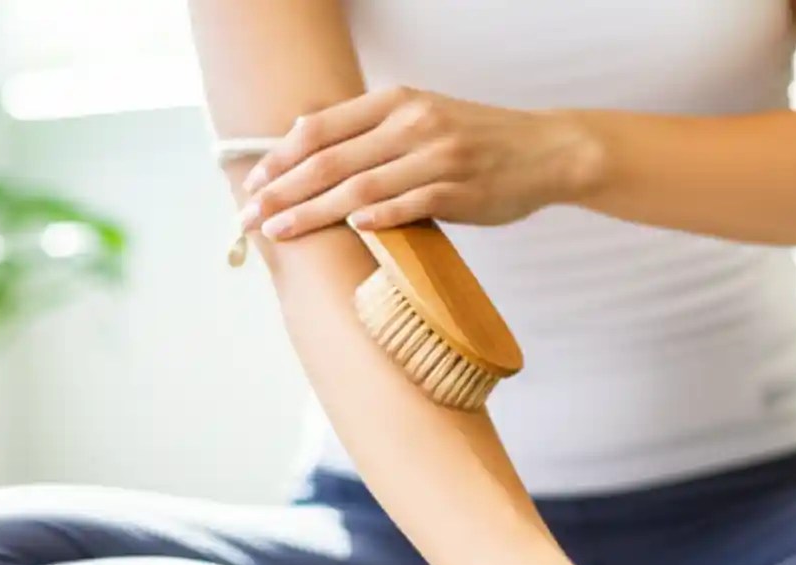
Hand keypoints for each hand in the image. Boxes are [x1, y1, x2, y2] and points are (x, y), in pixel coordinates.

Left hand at [238, 87, 603, 239]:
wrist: (546, 151)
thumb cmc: (473, 140)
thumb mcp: (420, 117)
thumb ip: (369, 132)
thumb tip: (305, 153)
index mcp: (396, 101)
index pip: (322, 128)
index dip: (281, 157)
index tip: (253, 184)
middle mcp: (413, 123)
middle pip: (331, 160)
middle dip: (283, 191)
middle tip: (249, 216)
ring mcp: (438, 156)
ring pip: (361, 186)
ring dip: (314, 212)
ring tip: (280, 232)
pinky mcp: (462, 190)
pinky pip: (411, 204)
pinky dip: (379, 217)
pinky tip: (351, 230)